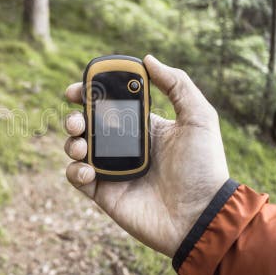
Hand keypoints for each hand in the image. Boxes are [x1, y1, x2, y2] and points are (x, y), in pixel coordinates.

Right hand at [63, 55, 228, 257]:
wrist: (201, 215)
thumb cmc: (204, 167)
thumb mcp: (198, 117)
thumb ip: (177, 84)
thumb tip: (148, 59)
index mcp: (144, 127)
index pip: (110, 104)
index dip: (90, 94)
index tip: (79, 88)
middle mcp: (125, 147)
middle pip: (87, 124)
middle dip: (74, 117)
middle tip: (77, 119)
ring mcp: (113, 171)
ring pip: (77, 148)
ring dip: (71, 141)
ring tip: (81, 144)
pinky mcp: (104, 194)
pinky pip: (77, 178)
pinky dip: (74, 170)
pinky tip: (88, 169)